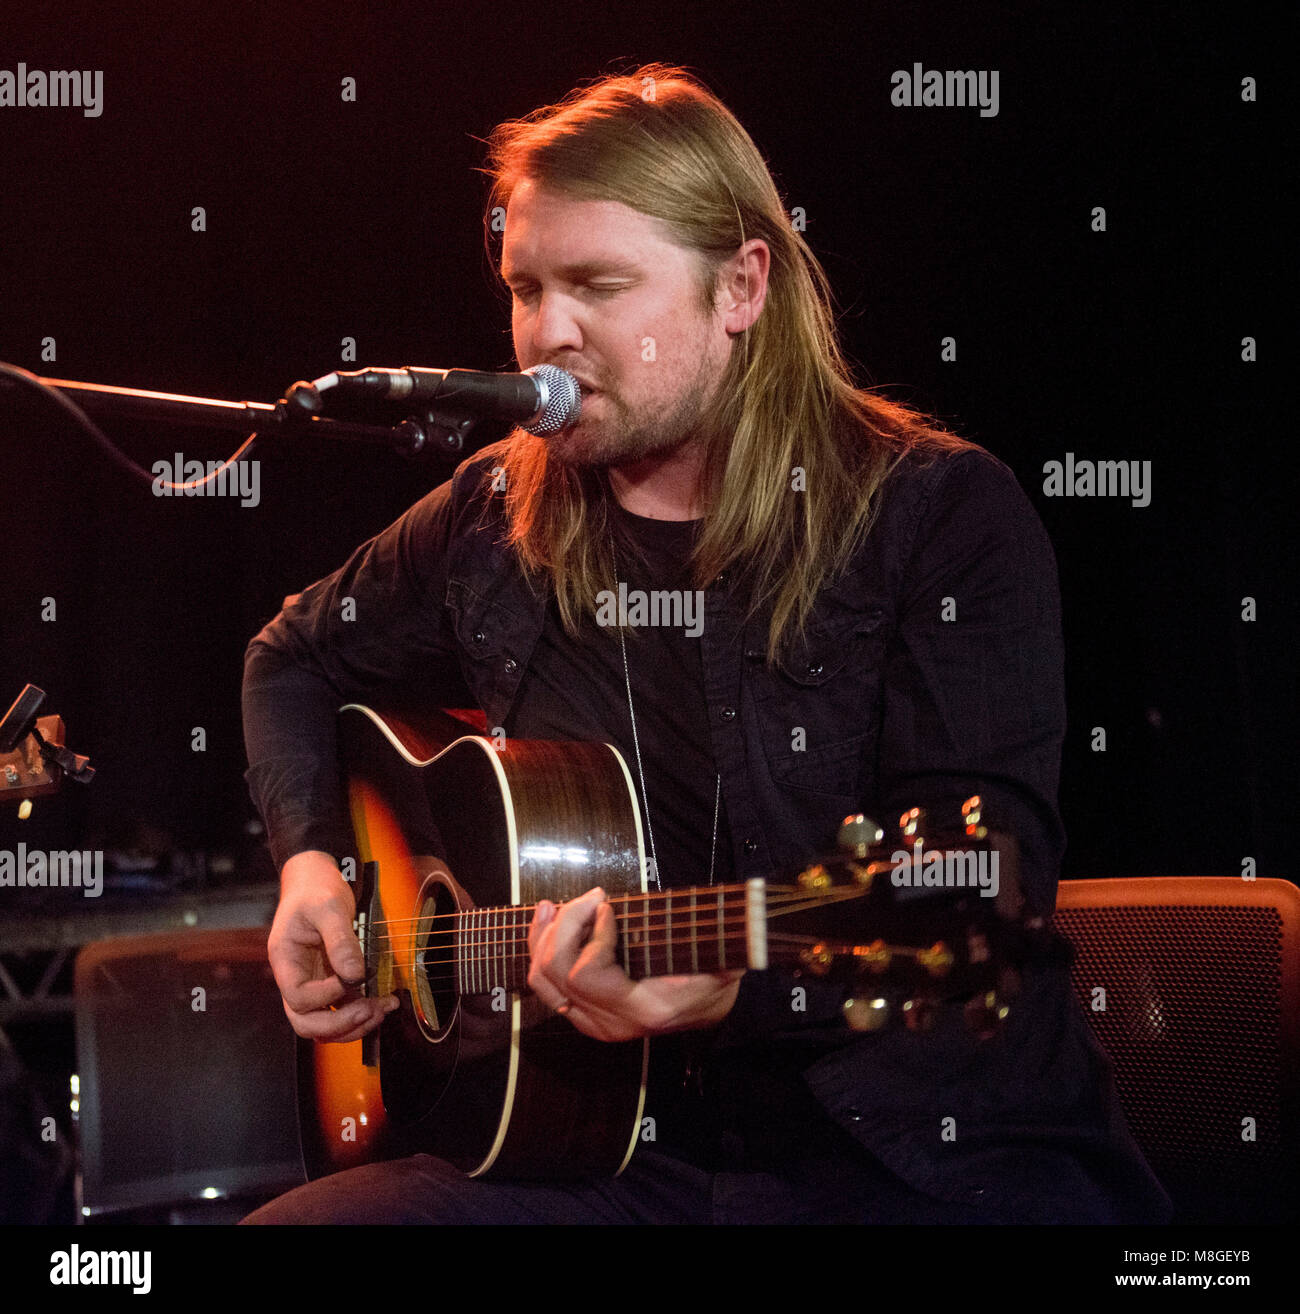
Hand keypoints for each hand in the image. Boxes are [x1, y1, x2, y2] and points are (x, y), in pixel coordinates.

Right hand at [267, 849, 398, 1041]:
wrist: (316, 880)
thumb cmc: (316, 890)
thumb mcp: (328, 908)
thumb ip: (341, 941)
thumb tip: (356, 974)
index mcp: (285, 961)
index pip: (298, 997)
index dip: (326, 995)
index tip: (352, 978)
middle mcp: (295, 978)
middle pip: (306, 1022)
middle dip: (339, 1024)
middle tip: (372, 1010)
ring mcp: (312, 983)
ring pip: (322, 1024)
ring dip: (352, 1025)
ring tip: (382, 1010)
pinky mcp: (330, 982)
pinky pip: (340, 1009)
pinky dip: (360, 1014)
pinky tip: (382, 1003)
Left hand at [526, 886, 743, 1040]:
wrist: (706, 1010)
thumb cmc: (710, 978)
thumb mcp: (719, 961)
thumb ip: (712, 944)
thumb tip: (733, 918)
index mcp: (641, 1009)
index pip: (588, 973)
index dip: (592, 934)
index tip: (608, 904)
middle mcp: (610, 1023)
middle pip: (557, 971)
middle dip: (565, 923)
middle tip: (591, 897)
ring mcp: (592, 1022)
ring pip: (541, 979)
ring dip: (543, 935)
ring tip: (552, 905)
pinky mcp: (582, 1014)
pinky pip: (544, 985)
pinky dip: (539, 948)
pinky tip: (547, 919)